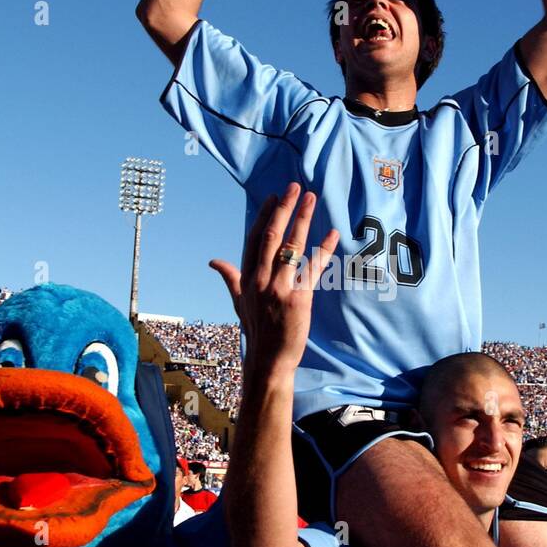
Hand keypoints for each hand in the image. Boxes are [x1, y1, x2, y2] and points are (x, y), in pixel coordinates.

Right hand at [210, 183, 337, 378]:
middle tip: (295, 187)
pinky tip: (333, 234)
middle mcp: (260, 280)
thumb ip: (230, 277)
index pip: (254, 239)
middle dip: (284, 209)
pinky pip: (312, 268)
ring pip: (292, 246)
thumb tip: (213, 261)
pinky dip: (323, 250)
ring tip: (312, 199)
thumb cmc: (257, 329)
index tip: (274, 197)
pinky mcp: (298, 298)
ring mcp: (278, 288)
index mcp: (247, 278)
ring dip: (303, 220)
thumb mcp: (239, 302)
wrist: (269, 359)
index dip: (264, 216)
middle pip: (272, 236)